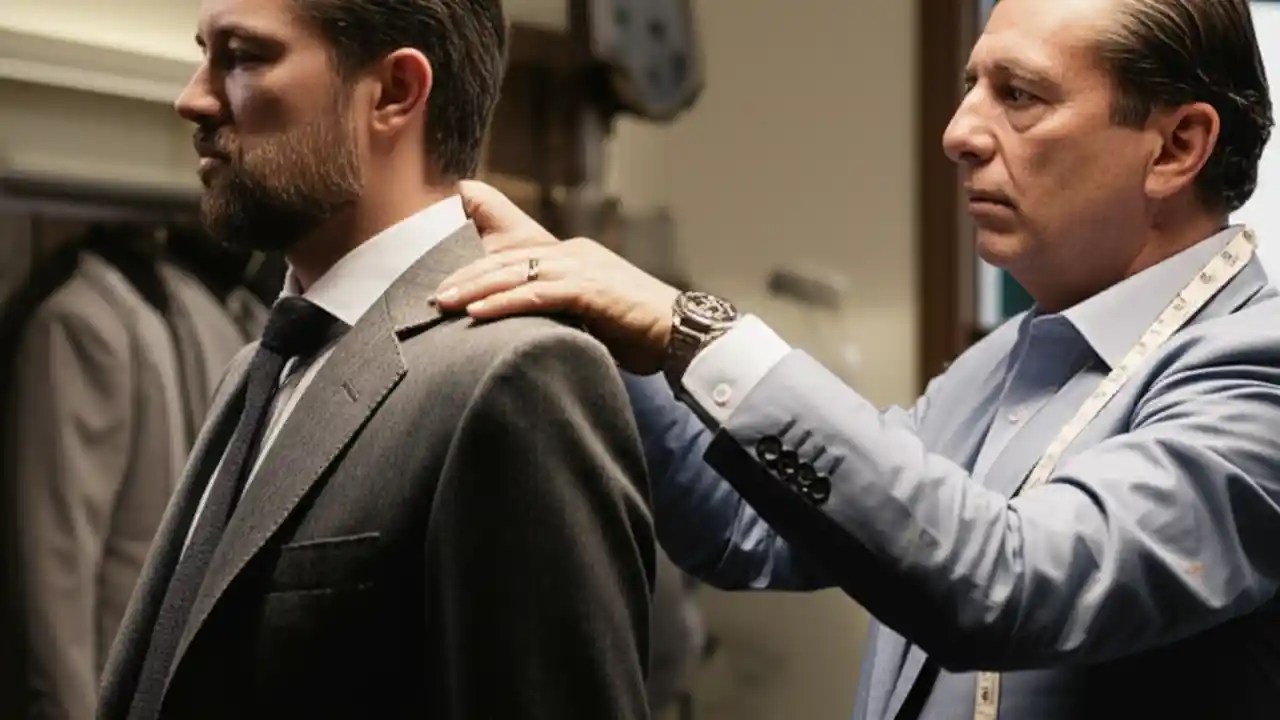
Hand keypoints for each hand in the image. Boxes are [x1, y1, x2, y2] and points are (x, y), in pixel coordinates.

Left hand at [435, 180, 679, 373]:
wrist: (681, 333)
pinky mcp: (590, 290)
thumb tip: (528, 328)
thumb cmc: (637, 331)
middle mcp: (573, 255)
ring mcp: (582, 269)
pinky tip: (478, 313)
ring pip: (516, 274)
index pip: (514, 258)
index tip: (448, 282)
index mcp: (572, 257)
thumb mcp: (591, 315)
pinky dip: (505, 303)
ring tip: (444, 302)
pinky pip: (537, 295)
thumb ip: (560, 311)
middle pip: (507, 261)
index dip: (478, 269)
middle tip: (434, 295)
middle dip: (466, 277)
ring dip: (476, 289)